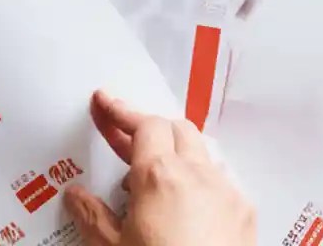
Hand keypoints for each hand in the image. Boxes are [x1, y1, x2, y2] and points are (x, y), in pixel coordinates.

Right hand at [64, 91, 255, 245]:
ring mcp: (227, 194)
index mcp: (160, 177)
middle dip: (149, 130)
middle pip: (176, 129)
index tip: (104, 104)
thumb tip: (77, 197)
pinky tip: (183, 206)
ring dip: (177, 154)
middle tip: (121, 141)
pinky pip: (221, 181)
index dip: (120, 112)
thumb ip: (94, 218)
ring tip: (150, 178)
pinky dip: (199, 181)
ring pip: (202, 153)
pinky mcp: (245, 215)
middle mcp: (199, 176)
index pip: (143, 125)